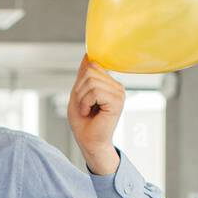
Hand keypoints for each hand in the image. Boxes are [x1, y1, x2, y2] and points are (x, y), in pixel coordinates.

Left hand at [66, 55, 123, 174]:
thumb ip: (83, 75)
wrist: (89, 143)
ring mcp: (119, 93)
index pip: (92, 64)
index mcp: (109, 83)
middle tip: (83, 106)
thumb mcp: (78, 94)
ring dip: (82, 98)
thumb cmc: (83, 123)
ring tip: (86, 110)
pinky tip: (89, 113)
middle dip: (79, 90)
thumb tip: (88, 55)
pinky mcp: (117, 101)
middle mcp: (116, 86)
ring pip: (91, 81)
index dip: (80, 80)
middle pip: (90, 71)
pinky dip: (86, 103)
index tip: (82, 98)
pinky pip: (95, 92)